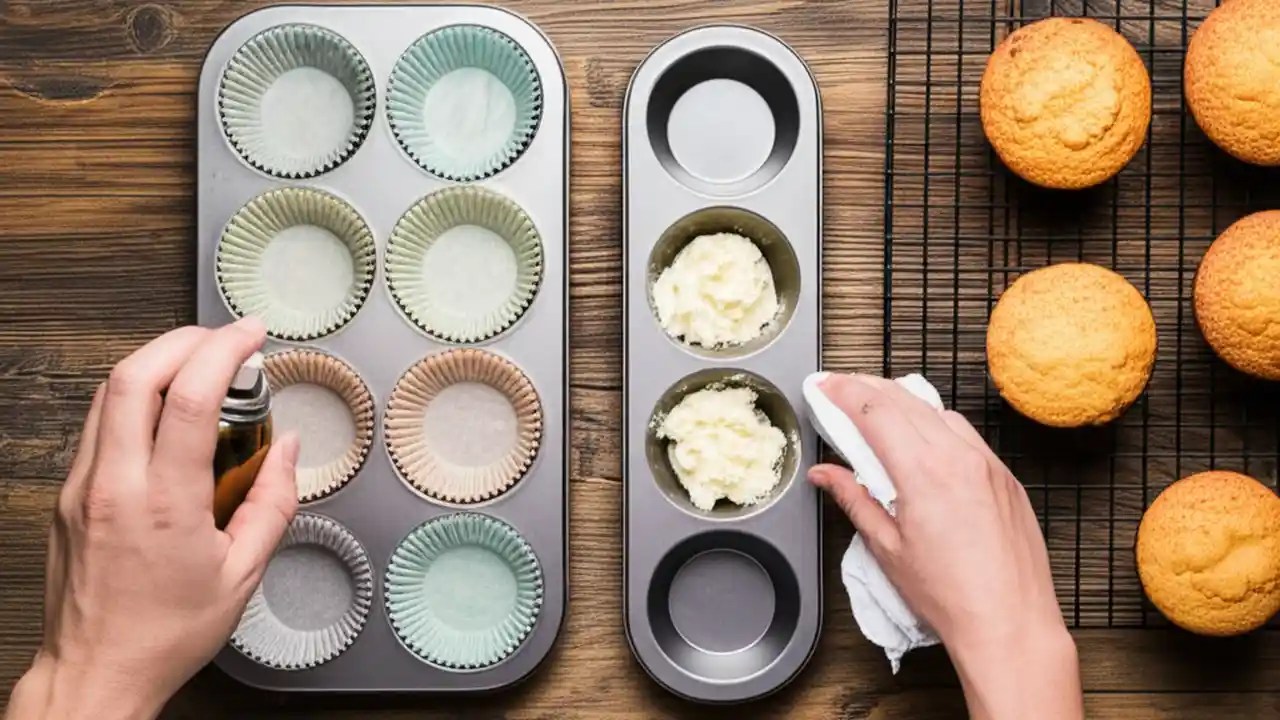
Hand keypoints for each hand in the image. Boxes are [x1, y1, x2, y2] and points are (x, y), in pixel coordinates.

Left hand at [6, 320, 299, 719]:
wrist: (95, 672)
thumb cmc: (165, 634)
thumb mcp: (243, 574)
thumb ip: (273, 503)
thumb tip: (288, 449)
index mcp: (164, 504)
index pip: (190, 397)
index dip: (224, 350)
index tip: (251, 335)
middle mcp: (113, 486)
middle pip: (135, 375)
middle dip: (184, 339)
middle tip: (224, 340)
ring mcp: (81, 487)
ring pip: (108, 392)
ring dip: (156, 363)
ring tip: (199, 368)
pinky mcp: (66, 496)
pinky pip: (98, 424)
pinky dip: (134, 398)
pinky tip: (166, 413)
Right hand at [808, 374, 1081, 719]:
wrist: (1010, 624)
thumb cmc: (952, 597)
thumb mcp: (886, 548)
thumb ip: (853, 499)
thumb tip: (825, 474)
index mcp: (924, 472)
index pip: (874, 411)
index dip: (843, 391)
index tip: (823, 385)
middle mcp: (959, 457)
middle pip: (904, 400)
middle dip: (866, 387)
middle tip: (840, 387)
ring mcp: (988, 464)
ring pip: (938, 411)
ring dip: (902, 401)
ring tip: (876, 408)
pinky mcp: (1005, 477)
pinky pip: (966, 433)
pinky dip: (936, 422)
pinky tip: (922, 437)